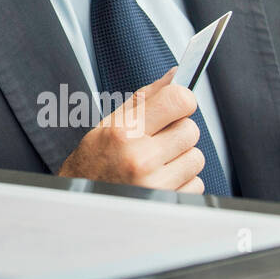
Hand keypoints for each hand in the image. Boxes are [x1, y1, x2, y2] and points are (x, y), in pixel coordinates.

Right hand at [57, 66, 205, 192]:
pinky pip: (197, 183)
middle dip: (177, 132)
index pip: (177, 100)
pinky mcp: (167, 202)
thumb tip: (173, 75)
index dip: (182, 99)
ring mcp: (155, 184)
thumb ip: (144, 98)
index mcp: (124, 132)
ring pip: (197, 157)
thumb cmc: (93, 161)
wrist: (82, 201)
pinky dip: (183, 181)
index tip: (177, 104)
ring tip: (156, 162)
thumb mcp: (109, 123)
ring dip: (181, 158)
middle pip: (191, 129)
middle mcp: (140, 158)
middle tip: (156, 139)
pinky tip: (160, 180)